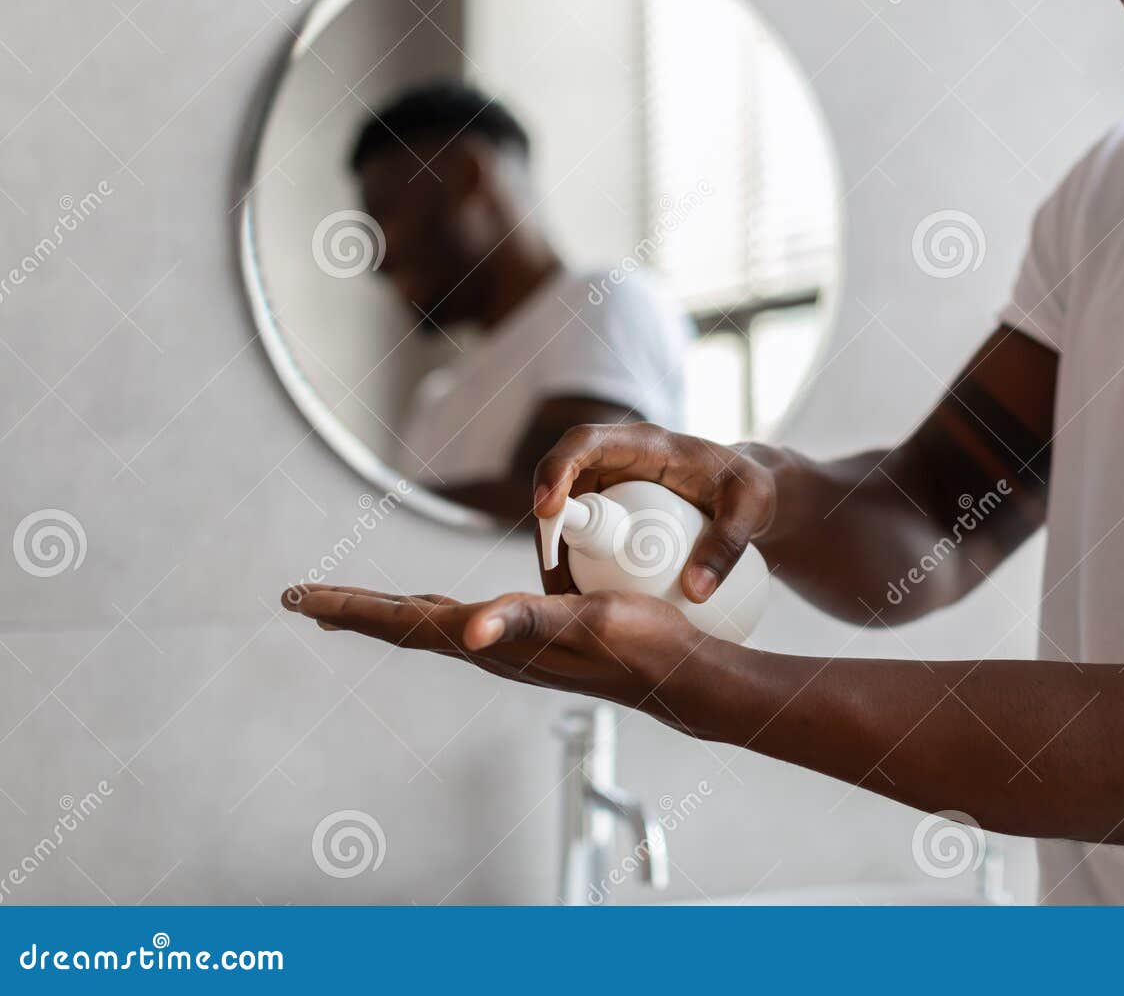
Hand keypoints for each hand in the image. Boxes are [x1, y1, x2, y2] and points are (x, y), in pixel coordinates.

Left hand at [280, 583, 700, 704]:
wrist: (674, 676)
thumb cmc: (638, 646)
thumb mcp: (584, 622)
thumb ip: (527, 621)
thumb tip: (471, 630)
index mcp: (491, 641)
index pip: (403, 621)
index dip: (349, 607)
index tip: (297, 597)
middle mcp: (490, 648)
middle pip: (402, 625)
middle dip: (350, 610)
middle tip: (298, 598)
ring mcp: (506, 648)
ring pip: (426, 625)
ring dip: (381, 613)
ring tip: (345, 606)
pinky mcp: (526, 643)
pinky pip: (458, 623)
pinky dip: (424, 611)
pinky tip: (427, 608)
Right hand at [533, 423, 776, 602]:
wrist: (746, 492)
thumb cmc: (749, 487)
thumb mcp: (750, 508)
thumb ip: (728, 544)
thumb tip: (695, 592)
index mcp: (644, 443)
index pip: (585, 442)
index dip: (557, 469)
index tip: (547, 510)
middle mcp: (617, 461)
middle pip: (562, 486)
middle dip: (549, 533)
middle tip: (555, 582)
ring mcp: (610, 488)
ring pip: (567, 518)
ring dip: (557, 558)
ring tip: (566, 604)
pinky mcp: (612, 514)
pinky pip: (584, 538)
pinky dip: (577, 567)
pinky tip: (582, 604)